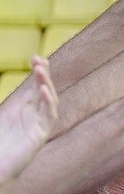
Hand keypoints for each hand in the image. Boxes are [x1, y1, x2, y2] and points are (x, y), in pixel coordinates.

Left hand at [0, 58, 57, 186]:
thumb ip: (1, 108)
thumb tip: (2, 98)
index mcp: (20, 110)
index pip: (33, 87)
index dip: (37, 73)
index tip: (36, 57)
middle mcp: (32, 116)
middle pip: (43, 91)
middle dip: (43, 75)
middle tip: (39, 60)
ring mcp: (38, 125)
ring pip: (48, 101)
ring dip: (46, 85)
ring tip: (40, 70)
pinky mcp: (40, 135)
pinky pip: (49, 116)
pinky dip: (48, 102)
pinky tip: (43, 90)